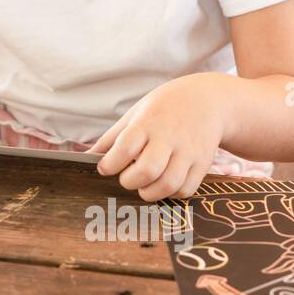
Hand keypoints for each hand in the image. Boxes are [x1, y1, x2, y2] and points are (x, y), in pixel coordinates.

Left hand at [91, 75, 226, 200]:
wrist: (207, 100)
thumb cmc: (163, 108)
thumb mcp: (135, 113)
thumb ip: (112, 138)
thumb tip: (86, 157)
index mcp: (148, 122)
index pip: (126, 147)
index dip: (111, 163)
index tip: (104, 168)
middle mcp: (170, 137)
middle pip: (148, 170)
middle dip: (130, 182)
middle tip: (126, 178)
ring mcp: (189, 151)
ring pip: (168, 184)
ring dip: (150, 193)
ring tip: (143, 185)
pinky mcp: (203, 164)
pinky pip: (186, 190)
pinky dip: (170, 194)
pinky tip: (162, 184)